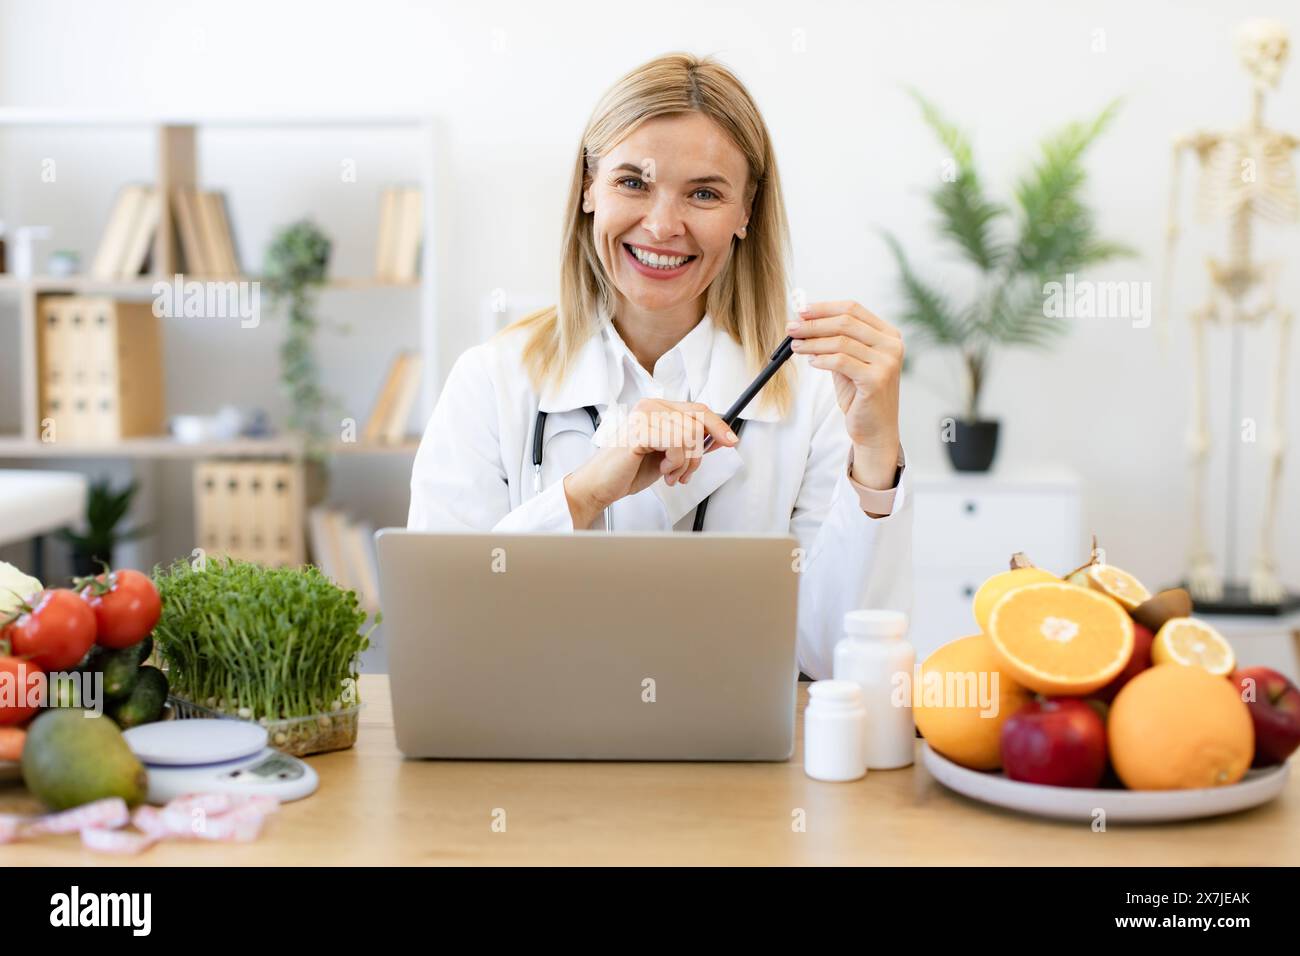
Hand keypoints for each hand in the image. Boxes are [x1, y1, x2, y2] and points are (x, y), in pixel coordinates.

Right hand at [563, 398, 739, 527]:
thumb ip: (691, 443)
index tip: (731, 441)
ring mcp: (644, 416)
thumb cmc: (630, 470)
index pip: (698, 409)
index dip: (718, 425)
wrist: (601, 485)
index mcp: (657, 407)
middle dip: (697, 454)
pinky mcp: (640, 431)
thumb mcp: (669, 455)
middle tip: (683, 472)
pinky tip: (662, 470)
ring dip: (685, 462)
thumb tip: (720, 438)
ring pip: (690, 434)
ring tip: (669, 473)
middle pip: (698, 421)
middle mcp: (651, 405)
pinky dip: (675, 463)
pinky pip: (676, 444)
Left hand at [787, 300, 902, 487]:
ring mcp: (887, 362)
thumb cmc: (860, 395)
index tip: (801, 311)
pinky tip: (811, 362)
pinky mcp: (877, 379)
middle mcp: (891, 345)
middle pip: (845, 322)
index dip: (823, 308)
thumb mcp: (848, 362)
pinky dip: (822, 359)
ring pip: (841, 341)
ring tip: (795, 346)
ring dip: (813, 342)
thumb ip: (834, 342)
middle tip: (791, 328)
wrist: (875, 429)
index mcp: (887, 335)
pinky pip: (841, 361)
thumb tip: (804, 322)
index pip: (852, 308)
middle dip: (814, 324)